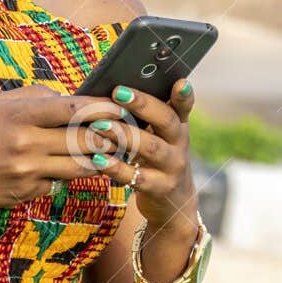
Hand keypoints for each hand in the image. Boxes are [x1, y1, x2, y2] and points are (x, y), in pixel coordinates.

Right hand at [0, 86, 128, 229]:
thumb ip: (34, 97)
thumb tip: (71, 98)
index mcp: (19, 115)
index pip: (73, 108)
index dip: (102, 108)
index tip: (121, 106)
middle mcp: (26, 144)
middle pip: (85, 139)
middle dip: (110, 136)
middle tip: (126, 131)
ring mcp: (27, 172)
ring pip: (81, 166)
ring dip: (99, 158)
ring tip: (111, 150)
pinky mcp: (26, 194)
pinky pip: (59, 182)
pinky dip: (66, 174)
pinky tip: (66, 167)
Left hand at [83, 79, 197, 232]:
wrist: (172, 200)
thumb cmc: (155, 157)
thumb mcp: (160, 136)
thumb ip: (146, 116)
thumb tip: (114, 91)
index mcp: (178, 125)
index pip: (183, 106)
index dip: (183, 95)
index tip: (179, 82)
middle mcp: (180, 144)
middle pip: (166, 121)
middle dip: (143, 105)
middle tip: (118, 92)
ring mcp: (172, 167)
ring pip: (151, 148)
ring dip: (125, 135)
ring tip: (100, 124)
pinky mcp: (160, 188)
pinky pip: (137, 177)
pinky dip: (116, 167)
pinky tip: (98, 158)